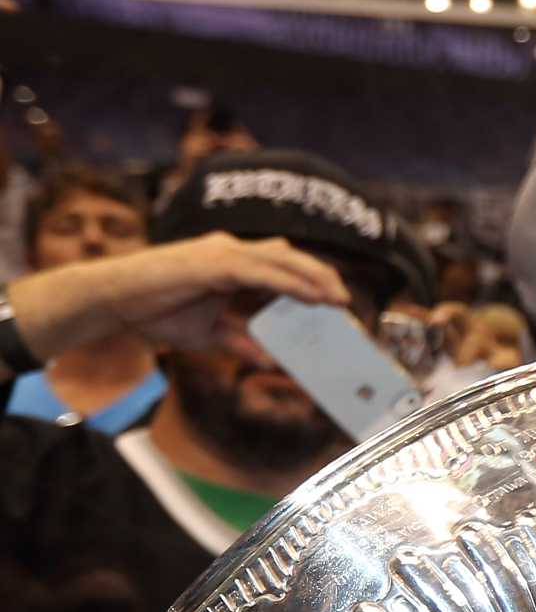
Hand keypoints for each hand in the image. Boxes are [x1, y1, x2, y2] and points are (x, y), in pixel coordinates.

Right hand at [8, 233, 348, 362]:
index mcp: (230, 263)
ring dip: (315, 278)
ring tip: (339, 299)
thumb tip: (271, 361)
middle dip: (321, 276)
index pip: (280, 266)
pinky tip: (313, 296)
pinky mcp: (213, 262)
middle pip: (288, 256)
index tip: (335, 303)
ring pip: (281, 259)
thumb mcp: (208, 334)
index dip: (310, 280)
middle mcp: (230, 250)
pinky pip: (262, 271)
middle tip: (345, 302)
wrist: (114, 300)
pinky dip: (291, 282)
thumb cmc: (154, 312)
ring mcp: (222, 253)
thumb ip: (240, 342)